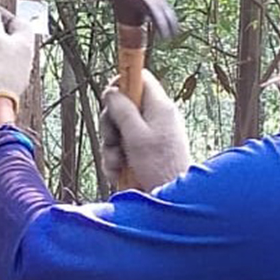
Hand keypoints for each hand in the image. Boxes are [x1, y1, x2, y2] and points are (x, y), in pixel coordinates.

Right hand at [100, 70, 190, 190]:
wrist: (170, 201)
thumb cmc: (160, 168)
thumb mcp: (137, 136)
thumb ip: (122, 110)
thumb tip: (111, 90)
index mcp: (160, 108)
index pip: (140, 79)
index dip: (121, 83)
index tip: (108, 97)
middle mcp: (155, 119)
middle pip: (122, 106)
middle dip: (110, 124)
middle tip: (112, 138)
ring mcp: (148, 138)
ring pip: (117, 131)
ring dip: (111, 148)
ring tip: (118, 163)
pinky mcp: (141, 155)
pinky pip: (119, 150)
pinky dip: (115, 161)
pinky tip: (119, 173)